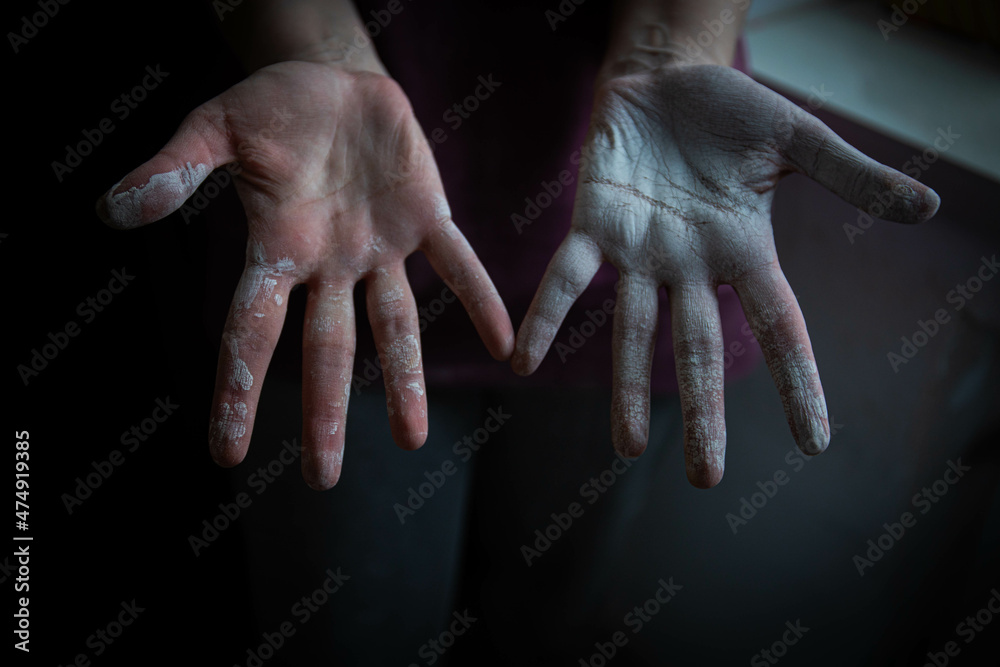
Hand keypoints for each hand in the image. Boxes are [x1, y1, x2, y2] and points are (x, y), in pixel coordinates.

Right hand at [97, 61, 513, 488]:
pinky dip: (480, 299)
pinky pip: (459, 264)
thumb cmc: (271, 108)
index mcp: (278, 249)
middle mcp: (331, 263)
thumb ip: (176, 170)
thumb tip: (111, 209)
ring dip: (405, 378)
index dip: (239, 389)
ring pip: (395, 323)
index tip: (227, 450)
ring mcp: (382, 246)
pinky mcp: (427, 216)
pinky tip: (504, 344)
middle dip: (327, 411)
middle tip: (322, 479)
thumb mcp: (215, 128)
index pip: (251, 332)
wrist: (332, 79)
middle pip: (328, 348)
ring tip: (413, 440)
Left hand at [512, 63, 938, 486]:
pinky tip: (526, 361)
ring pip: (633, 330)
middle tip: (706, 477)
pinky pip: (567, 278)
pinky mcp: (594, 225)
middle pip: (699, 349)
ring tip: (625, 449)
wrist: (665, 77)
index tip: (814, 442)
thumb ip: (851, 175)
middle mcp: (690, 266)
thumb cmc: (729, 111)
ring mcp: (640, 252)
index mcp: (744, 251)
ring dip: (626, 388)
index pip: (780, 327)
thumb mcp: (797, 140)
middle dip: (701, 412)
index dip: (796, 382)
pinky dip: (547, 317)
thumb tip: (929, 207)